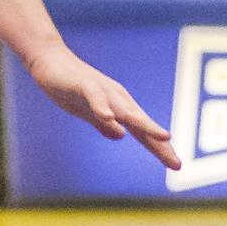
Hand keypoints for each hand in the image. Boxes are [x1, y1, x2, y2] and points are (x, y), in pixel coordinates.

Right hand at [25, 44, 179, 167]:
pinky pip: (96, 97)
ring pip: (125, 110)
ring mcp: (102, 91)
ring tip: (162, 137)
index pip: (143, 131)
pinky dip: (103, 108)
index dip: (159, 148)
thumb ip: (103, 124)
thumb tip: (120, 136)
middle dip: (160, 142)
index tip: (176, 165)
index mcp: (118, 107)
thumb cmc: (69, 86)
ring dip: (144, 124)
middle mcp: (116, 99)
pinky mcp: (84, 84)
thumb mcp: (88, 112)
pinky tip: (109, 118)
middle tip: (176, 162)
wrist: (50, 59)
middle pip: (142, 123)